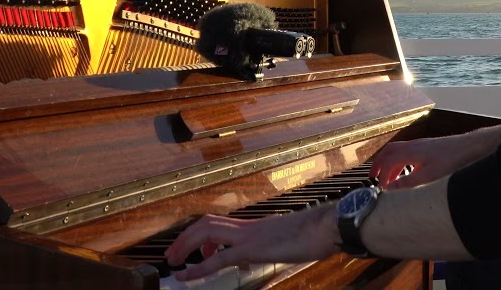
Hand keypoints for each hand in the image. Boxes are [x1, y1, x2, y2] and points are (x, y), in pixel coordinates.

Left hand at [163, 204, 338, 280]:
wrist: (328, 227)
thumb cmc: (315, 235)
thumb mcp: (286, 242)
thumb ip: (270, 247)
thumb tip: (261, 255)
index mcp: (255, 226)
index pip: (220, 223)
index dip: (201, 234)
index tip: (193, 249)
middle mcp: (248, 227)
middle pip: (206, 223)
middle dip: (185, 238)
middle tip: (172, 255)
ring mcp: (249, 236)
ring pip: (206, 232)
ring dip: (185, 246)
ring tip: (173, 263)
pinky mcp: (252, 248)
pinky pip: (218, 257)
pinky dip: (198, 267)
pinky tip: (186, 277)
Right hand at [369, 134, 477, 190]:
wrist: (469, 147)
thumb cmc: (451, 160)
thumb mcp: (429, 176)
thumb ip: (409, 182)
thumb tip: (390, 189)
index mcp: (410, 152)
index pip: (388, 162)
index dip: (382, 175)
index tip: (381, 188)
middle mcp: (413, 146)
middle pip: (389, 152)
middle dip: (379, 163)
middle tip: (373, 176)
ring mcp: (421, 145)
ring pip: (398, 151)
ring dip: (390, 163)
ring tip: (389, 177)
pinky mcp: (428, 147)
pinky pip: (408, 152)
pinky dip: (401, 161)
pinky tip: (409, 172)